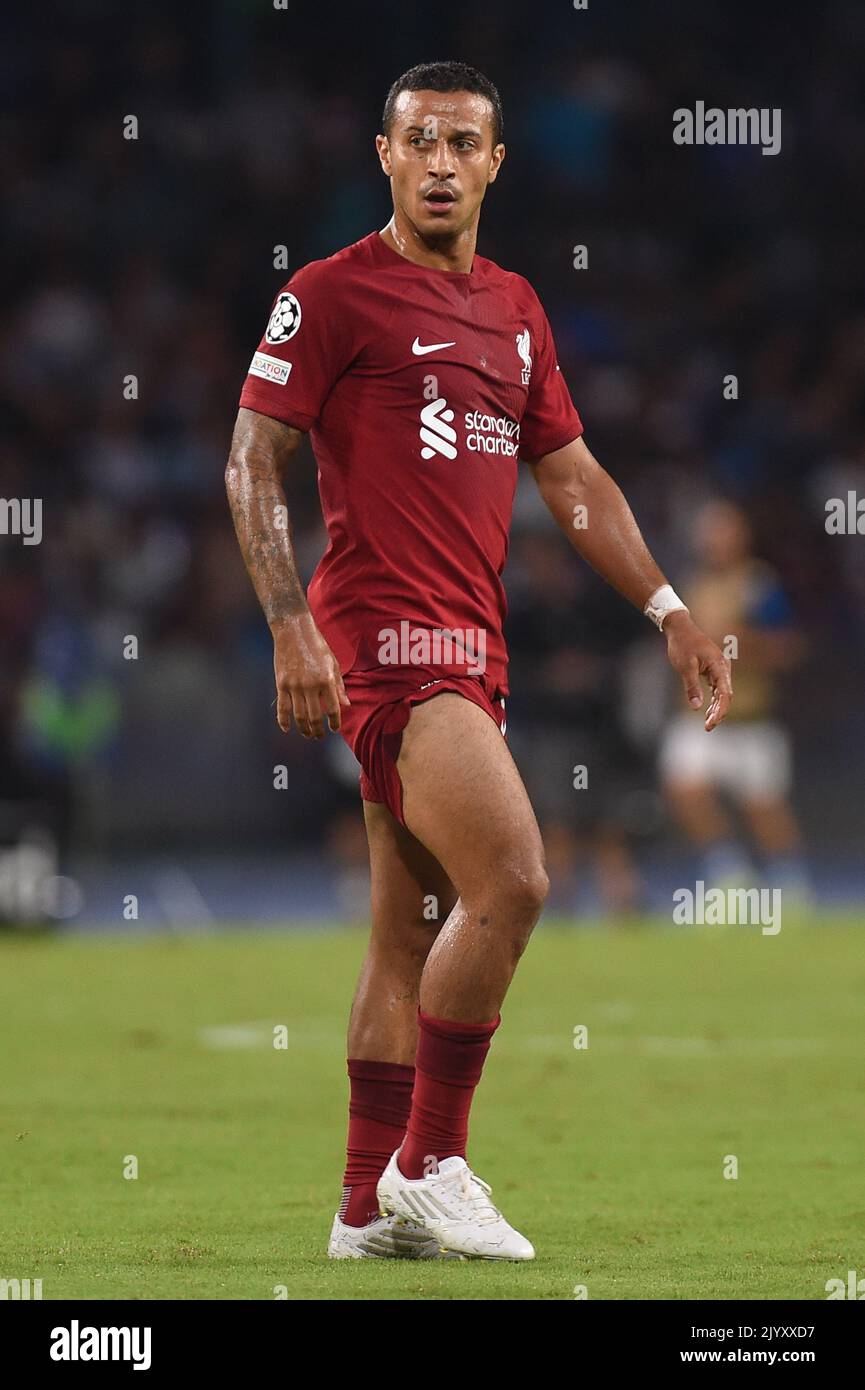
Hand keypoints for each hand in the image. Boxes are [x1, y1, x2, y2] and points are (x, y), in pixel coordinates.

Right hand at [271, 613, 349, 737]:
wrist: (294, 631)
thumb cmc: (317, 646)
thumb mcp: (333, 663)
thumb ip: (339, 686)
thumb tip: (346, 705)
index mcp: (327, 680)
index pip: (333, 709)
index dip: (334, 722)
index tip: (334, 729)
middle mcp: (311, 685)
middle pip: (315, 717)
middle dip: (318, 730)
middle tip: (319, 737)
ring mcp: (295, 686)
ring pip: (299, 716)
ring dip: (303, 729)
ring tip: (307, 734)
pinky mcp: (282, 684)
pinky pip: (282, 708)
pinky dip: (283, 721)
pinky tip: (287, 729)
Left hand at [663, 611, 732, 730]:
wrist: (680, 628)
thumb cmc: (682, 644)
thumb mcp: (685, 666)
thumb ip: (691, 686)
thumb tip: (696, 707)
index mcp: (719, 666)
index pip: (725, 694)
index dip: (720, 711)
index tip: (710, 724)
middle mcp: (723, 668)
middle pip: (726, 696)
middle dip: (719, 713)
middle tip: (707, 728)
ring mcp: (719, 669)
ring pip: (722, 694)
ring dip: (716, 709)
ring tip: (708, 724)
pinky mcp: (713, 671)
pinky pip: (717, 689)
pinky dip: (713, 701)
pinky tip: (708, 712)